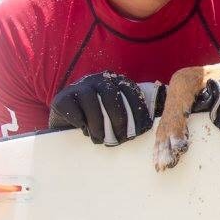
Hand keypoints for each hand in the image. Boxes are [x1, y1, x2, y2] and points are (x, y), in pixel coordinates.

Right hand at [49, 72, 163, 145]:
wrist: (67, 121)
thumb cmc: (99, 120)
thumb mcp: (118, 114)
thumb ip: (134, 114)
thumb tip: (157, 123)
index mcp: (116, 82)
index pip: (131, 92)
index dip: (138, 111)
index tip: (141, 130)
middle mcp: (99, 80)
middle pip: (111, 95)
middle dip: (119, 119)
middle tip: (120, 138)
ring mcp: (79, 87)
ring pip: (91, 101)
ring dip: (98, 124)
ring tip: (100, 139)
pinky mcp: (63, 98)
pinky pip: (73, 108)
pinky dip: (80, 122)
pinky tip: (84, 131)